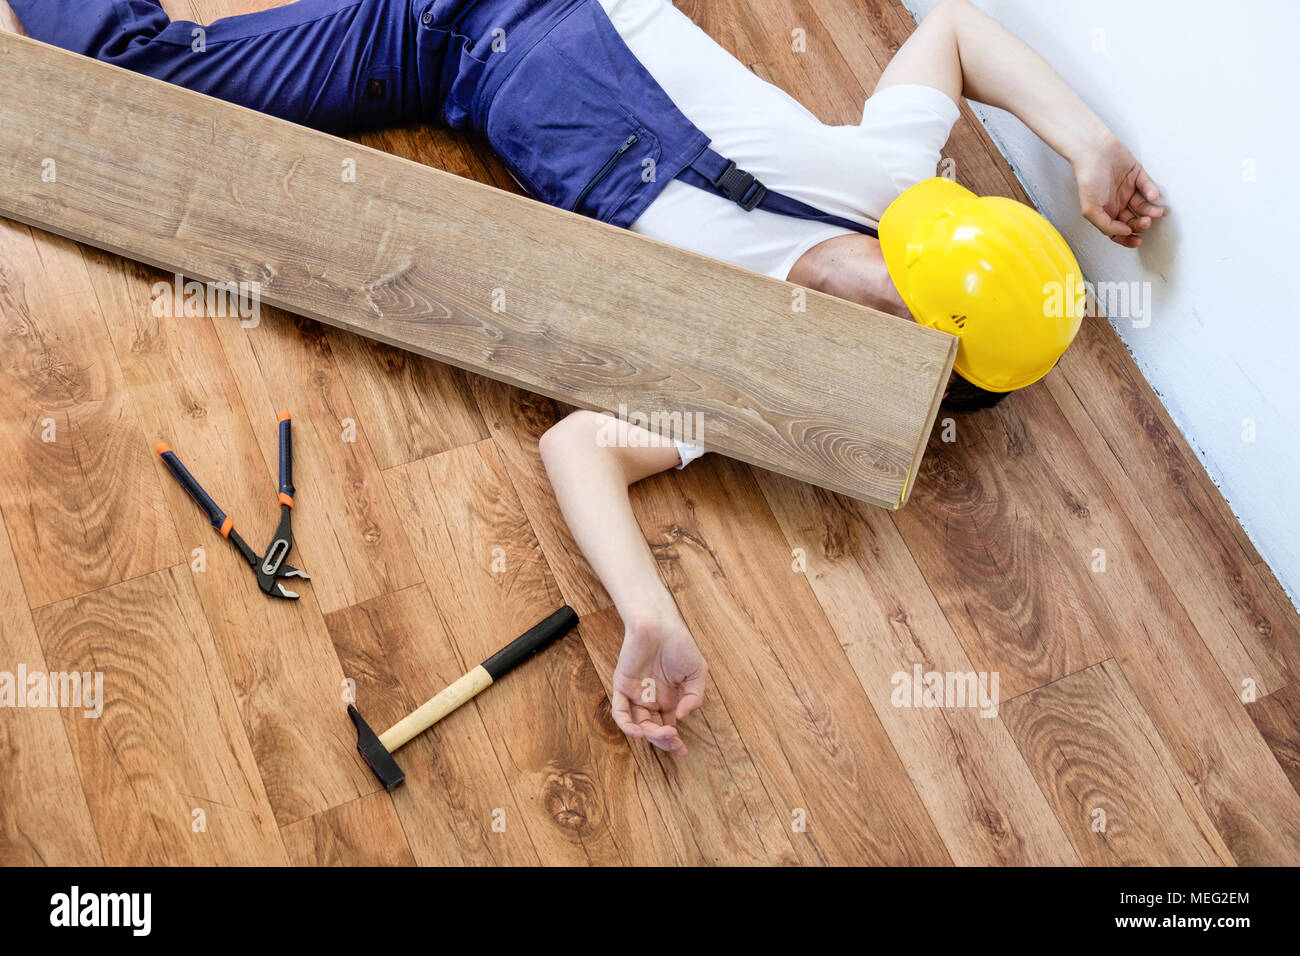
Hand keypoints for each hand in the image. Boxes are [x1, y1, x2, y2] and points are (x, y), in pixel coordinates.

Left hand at [611, 608, 706, 756]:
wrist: (660, 623)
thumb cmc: (679, 643)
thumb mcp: (696, 672)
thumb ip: (694, 696)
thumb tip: (682, 718)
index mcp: (668, 697)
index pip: (668, 726)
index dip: (673, 741)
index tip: (682, 752)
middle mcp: (651, 699)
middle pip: (654, 729)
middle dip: (665, 740)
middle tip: (675, 742)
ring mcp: (636, 694)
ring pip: (638, 724)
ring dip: (650, 735)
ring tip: (665, 734)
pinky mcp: (622, 686)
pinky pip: (620, 711)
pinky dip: (627, 724)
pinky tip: (638, 732)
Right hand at [1072, 132, 1164, 247]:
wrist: (1094, 151)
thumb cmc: (1087, 177)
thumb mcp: (1090, 209)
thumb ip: (1106, 225)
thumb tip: (1125, 232)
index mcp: (1105, 212)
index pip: (1118, 231)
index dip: (1128, 239)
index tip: (1138, 241)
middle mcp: (1117, 203)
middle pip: (1133, 220)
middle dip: (1141, 224)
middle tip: (1145, 222)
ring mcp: (1127, 190)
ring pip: (1143, 206)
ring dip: (1151, 211)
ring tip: (1155, 211)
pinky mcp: (1137, 176)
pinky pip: (1148, 187)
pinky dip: (1152, 192)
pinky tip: (1152, 195)